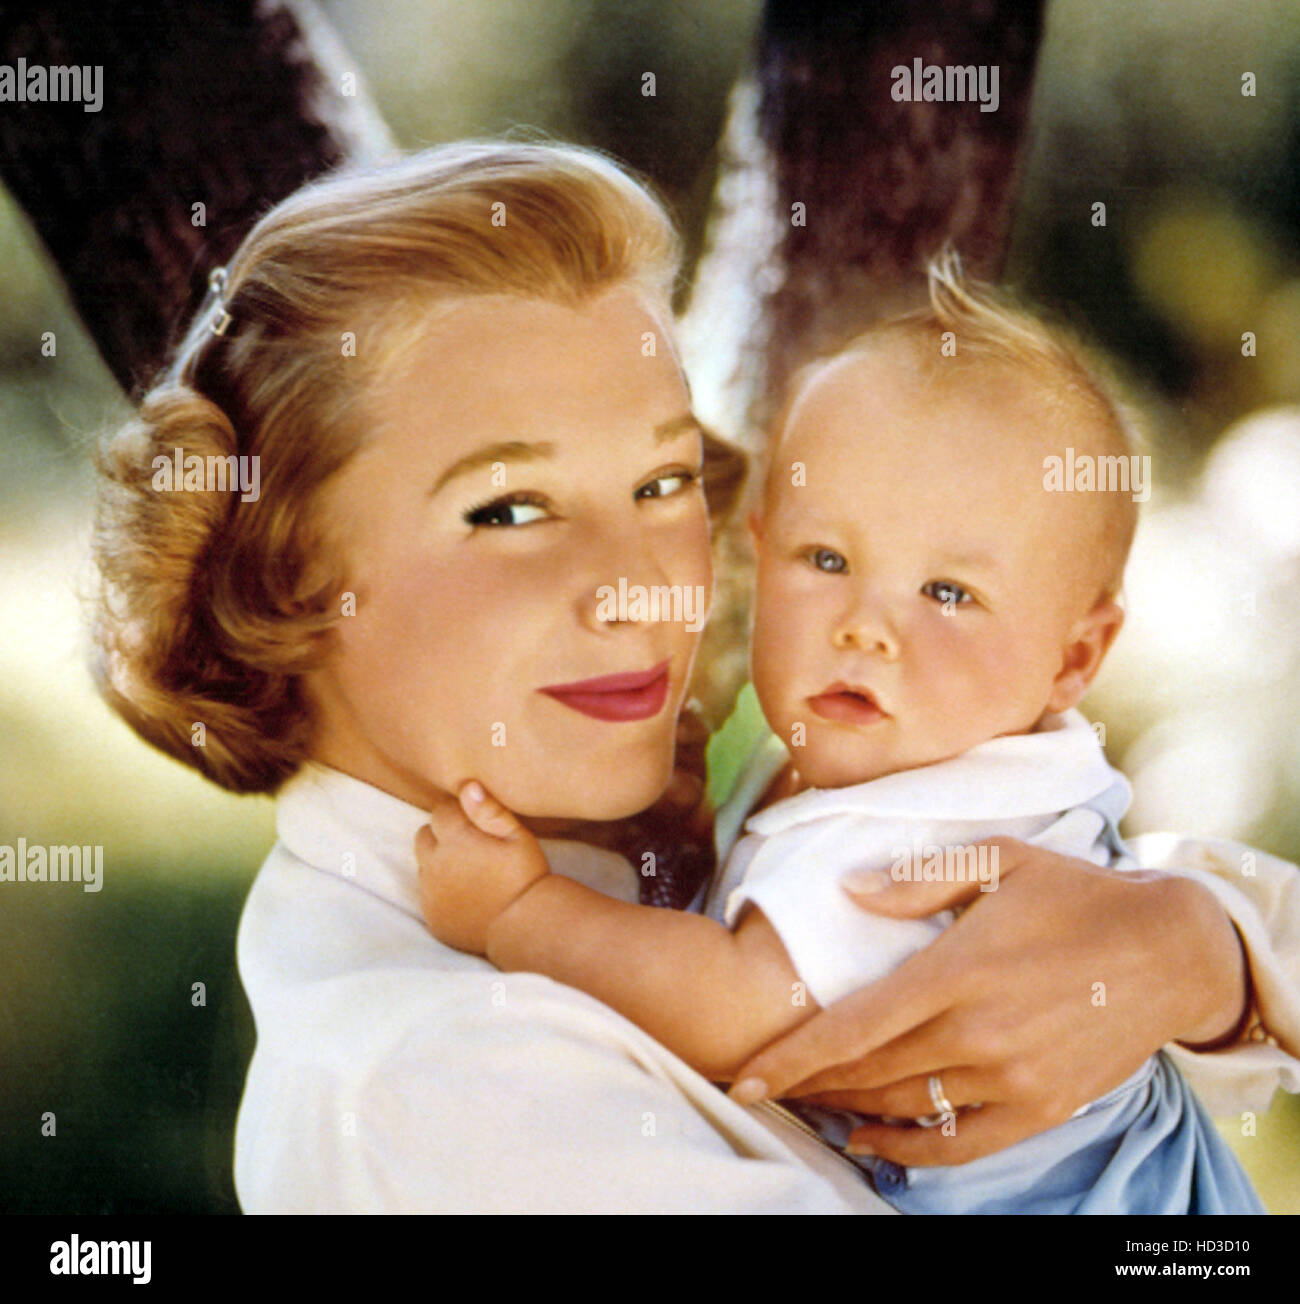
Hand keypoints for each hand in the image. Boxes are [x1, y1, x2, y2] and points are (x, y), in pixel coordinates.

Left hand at [415, 782, 550, 954]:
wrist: (525, 926)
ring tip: (469, 871)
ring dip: (439, 863)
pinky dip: (441, 891)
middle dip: (441, 835)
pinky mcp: (432, 917)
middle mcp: (435, 864)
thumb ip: (490, 810)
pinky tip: (466, 895)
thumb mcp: (518, 837)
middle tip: (470, 845)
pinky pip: (428, 896)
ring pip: (424, 866)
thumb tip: (468, 786)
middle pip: (424, 836)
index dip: (457, 813)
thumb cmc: (525, 876)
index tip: (474, 822)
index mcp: (455, 839)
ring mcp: (430, 893)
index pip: (440, 812)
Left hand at [728, 837, 1246, 1165]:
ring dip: (847, 1108)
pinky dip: (909, 1150)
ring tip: (807, 1099)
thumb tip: (846, 889)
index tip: (744, 1075)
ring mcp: (1011, 1079)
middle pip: (868, 1073)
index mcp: (956, 972)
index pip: (853, 1027)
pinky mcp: (1041, 1107)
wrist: (1170, 949)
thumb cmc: (1075, 895)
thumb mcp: (998, 861)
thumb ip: (915, 880)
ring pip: (905, 1107)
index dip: (792, 1058)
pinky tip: (871, 1141)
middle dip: (808, 1082)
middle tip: (767, 1081)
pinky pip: (960, 1144)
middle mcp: (977, 1034)